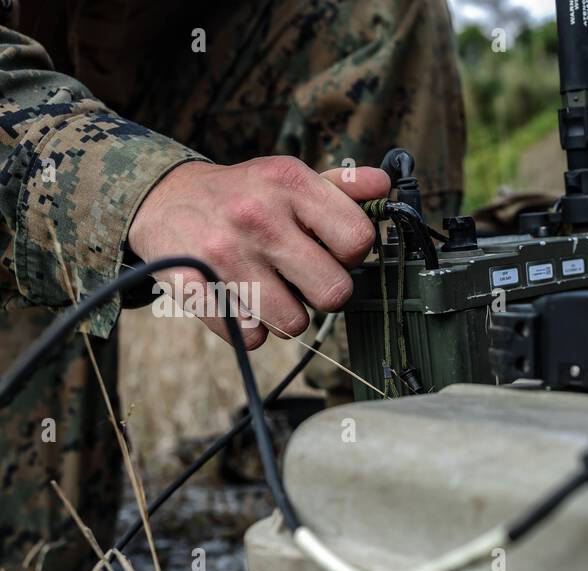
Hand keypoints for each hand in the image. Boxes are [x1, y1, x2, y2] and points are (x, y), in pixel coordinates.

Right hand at [127, 157, 389, 347]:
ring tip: (271, 290)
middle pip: (334, 292)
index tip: (332, 249)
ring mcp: (223, 254)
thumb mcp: (288, 177)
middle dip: (323, 292)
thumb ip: (341, 186)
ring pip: (294, 324)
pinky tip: (241, 302)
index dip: (352, 253)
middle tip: (303, 277)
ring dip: (286, 316)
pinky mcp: (192, 287)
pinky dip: (249, 329)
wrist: (163, 200)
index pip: (359, 240)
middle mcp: (257, 216)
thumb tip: (384, 184)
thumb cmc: (243, 194)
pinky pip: (248, 337)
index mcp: (288, 183)